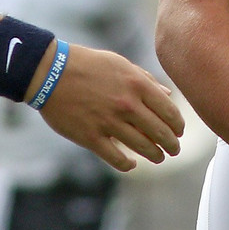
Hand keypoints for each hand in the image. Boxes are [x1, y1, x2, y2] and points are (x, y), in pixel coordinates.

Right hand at [35, 43, 185, 171]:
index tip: (179, 131)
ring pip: (142, 147)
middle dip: (171, 144)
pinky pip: (115, 158)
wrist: (50, 72)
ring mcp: (109, 122)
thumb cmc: (88, 65)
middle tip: (174, 150)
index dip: (178, 125)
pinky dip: (127, 165)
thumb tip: (168, 96)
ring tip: (159, 158)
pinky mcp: (90, 137)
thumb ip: (146, 81)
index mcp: (137, 84)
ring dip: (155, 155)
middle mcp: (127, 105)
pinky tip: (132, 164)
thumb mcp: (121, 65)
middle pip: (160, 132)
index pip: (170, 112)